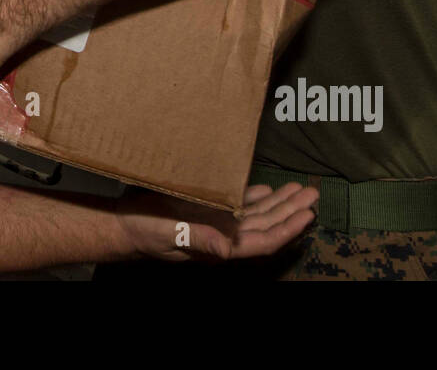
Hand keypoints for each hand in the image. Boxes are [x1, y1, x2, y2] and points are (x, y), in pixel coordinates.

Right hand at [116, 182, 317, 261]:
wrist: (123, 223)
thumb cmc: (143, 230)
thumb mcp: (168, 234)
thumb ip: (198, 239)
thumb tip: (228, 248)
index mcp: (219, 246)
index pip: (262, 242)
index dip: (287, 230)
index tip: (307, 215)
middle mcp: (223, 235)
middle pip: (266, 226)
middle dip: (291, 212)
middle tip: (313, 194)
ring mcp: (217, 222)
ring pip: (257, 215)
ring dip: (280, 203)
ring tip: (300, 189)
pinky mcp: (208, 210)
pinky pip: (238, 205)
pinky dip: (256, 197)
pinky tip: (269, 189)